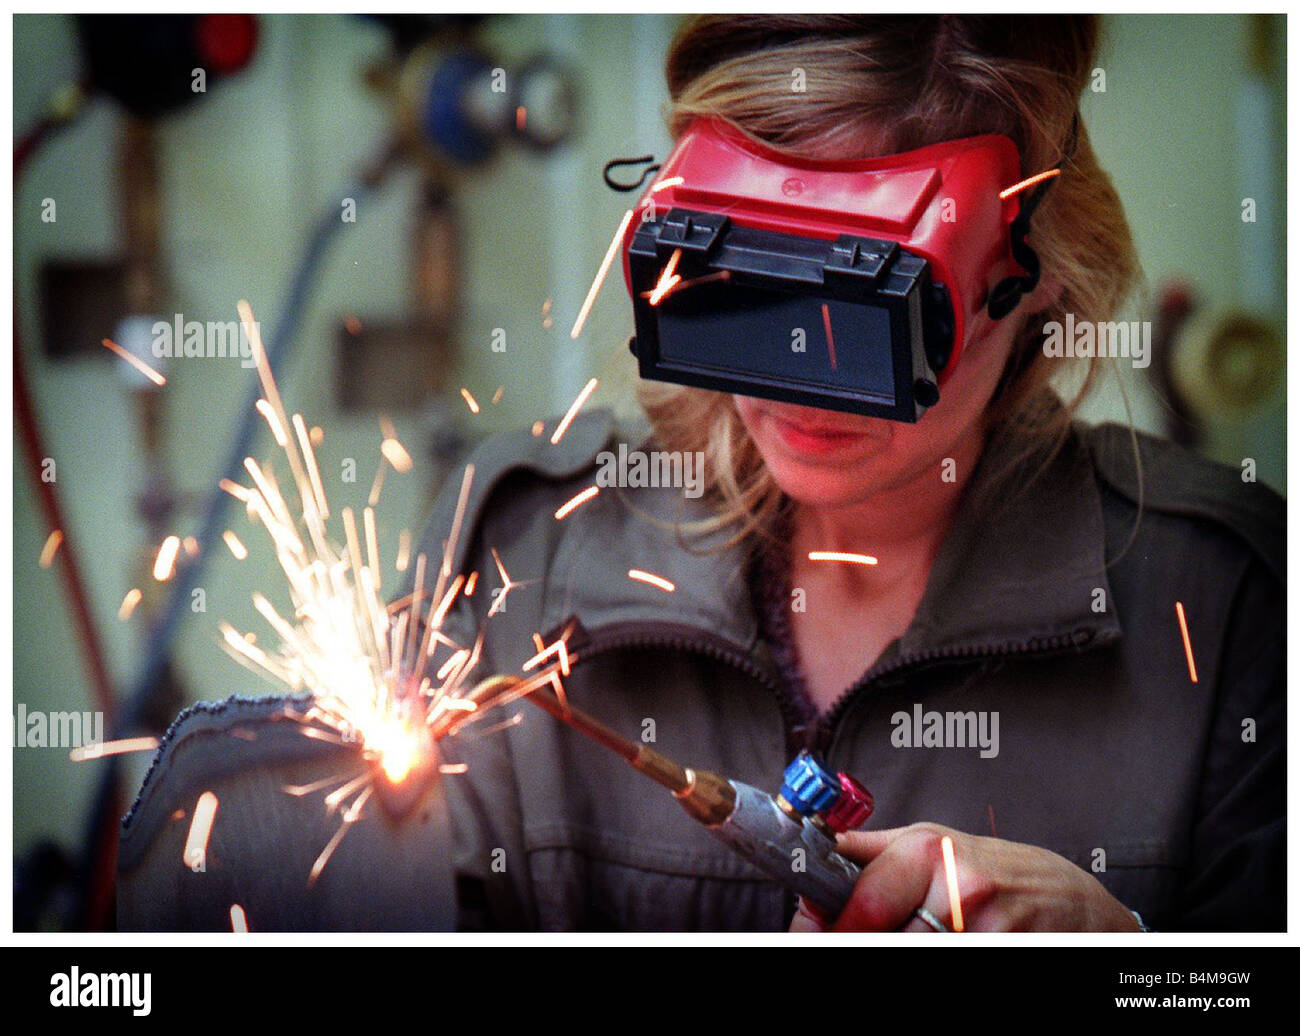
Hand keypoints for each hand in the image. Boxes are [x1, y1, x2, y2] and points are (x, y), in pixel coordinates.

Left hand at [789, 822, 1140, 931]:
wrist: (1075, 903)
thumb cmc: (1001, 870)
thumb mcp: (935, 843)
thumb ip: (874, 852)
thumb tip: (815, 856)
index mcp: (930, 852)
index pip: (860, 904)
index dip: (828, 927)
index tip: (812, 932)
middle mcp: (958, 891)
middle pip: (879, 938)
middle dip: (860, 940)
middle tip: (858, 934)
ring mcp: (983, 932)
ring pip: (907, 952)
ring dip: (898, 949)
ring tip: (918, 934)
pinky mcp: (1000, 958)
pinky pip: (947, 967)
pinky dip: (934, 958)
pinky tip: (940, 942)